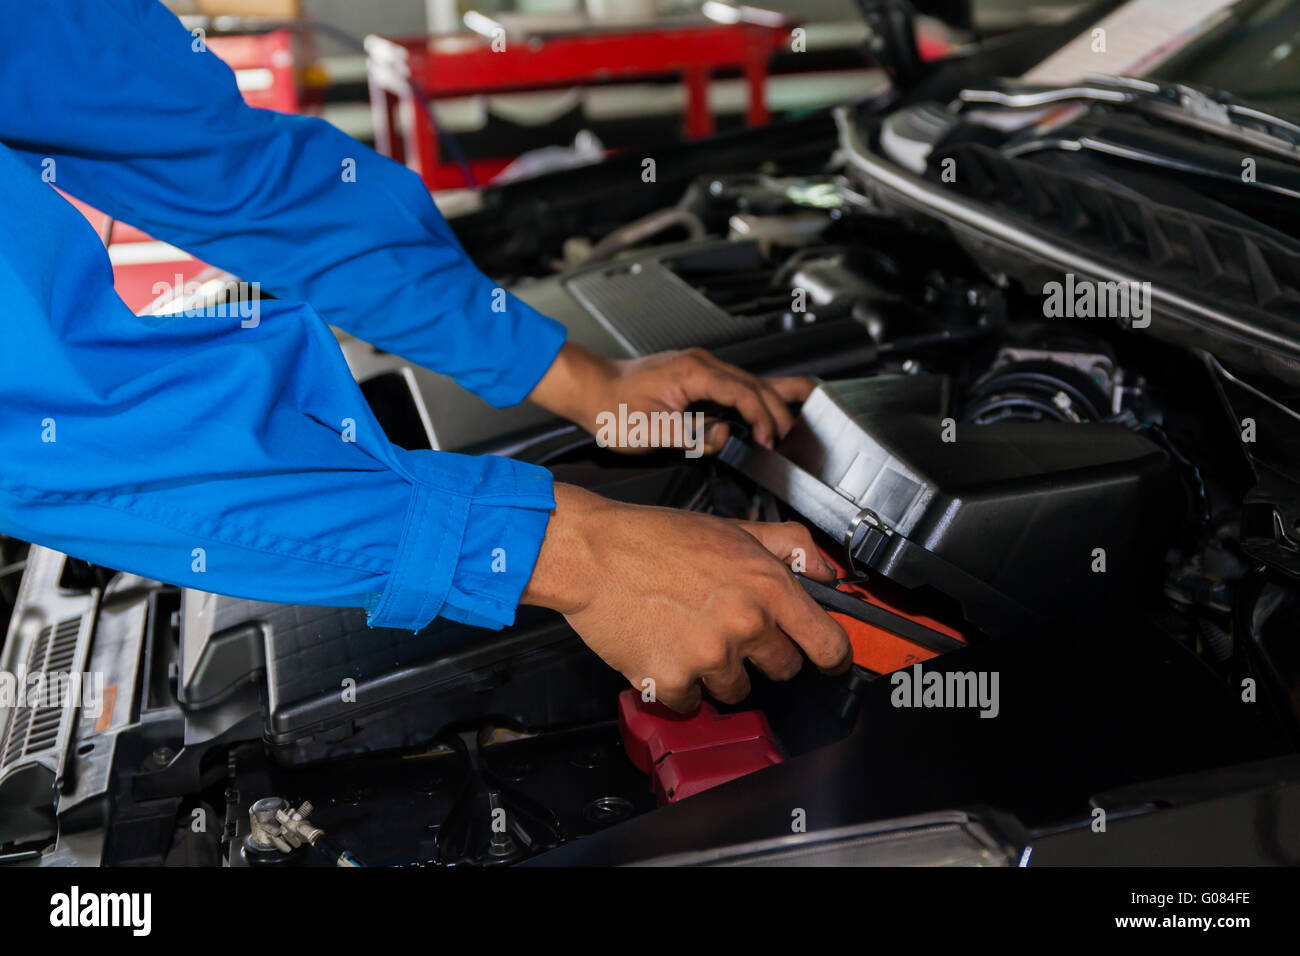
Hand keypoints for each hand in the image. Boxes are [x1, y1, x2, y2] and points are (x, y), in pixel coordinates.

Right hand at [522, 484, 852, 710]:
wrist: (591, 553)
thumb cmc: (654, 538)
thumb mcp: (732, 528)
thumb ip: (789, 547)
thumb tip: (828, 571)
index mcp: (767, 585)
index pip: (828, 642)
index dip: (832, 655)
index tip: (828, 660)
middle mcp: (745, 623)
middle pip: (784, 670)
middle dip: (762, 654)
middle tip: (727, 628)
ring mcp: (709, 656)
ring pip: (738, 689)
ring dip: (718, 671)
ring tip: (688, 634)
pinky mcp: (671, 681)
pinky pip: (692, 703)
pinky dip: (679, 685)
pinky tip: (664, 650)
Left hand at [528, 342, 813, 451]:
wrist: (591, 390)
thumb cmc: (612, 407)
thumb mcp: (647, 431)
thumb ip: (688, 436)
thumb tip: (721, 437)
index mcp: (692, 372)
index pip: (743, 392)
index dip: (762, 417)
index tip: (767, 440)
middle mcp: (701, 364)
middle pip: (754, 384)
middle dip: (775, 411)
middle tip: (783, 438)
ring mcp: (700, 368)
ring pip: (749, 380)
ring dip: (770, 402)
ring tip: (795, 414)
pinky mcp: (696, 377)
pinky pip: (735, 385)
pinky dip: (755, 398)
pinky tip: (765, 407)